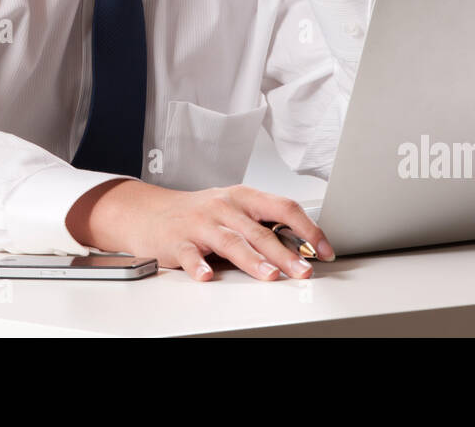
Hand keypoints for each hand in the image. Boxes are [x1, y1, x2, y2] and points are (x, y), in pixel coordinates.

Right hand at [66, 179, 334, 280]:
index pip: (284, 208)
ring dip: (252, 260)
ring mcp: (200, 223)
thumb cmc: (199, 213)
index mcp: (244, 197)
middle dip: (286, 253)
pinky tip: (208, 276)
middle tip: (304, 271)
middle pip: (260, 230)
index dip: (308, 229)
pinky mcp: (177, 241)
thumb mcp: (234, 210)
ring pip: (230, 241)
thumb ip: (263, 225)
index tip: (325, 251)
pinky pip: (190, 254)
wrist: (149, 212)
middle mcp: (224, 206)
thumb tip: (304, 247)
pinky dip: (199, 265)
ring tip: (270, 276)